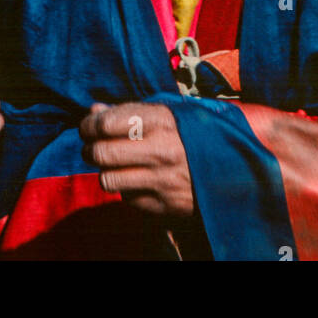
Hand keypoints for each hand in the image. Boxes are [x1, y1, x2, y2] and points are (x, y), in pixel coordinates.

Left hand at [79, 102, 194, 217]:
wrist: (229, 167)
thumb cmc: (187, 135)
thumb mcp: (163, 114)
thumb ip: (127, 111)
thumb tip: (93, 111)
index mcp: (161, 121)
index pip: (106, 124)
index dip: (89, 125)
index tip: (88, 128)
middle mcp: (161, 150)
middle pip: (101, 153)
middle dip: (89, 150)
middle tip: (92, 148)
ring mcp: (162, 180)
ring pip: (108, 180)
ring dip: (105, 171)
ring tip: (112, 165)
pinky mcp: (164, 206)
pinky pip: (127, 199)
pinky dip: (126, 189)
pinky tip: (137, 180)